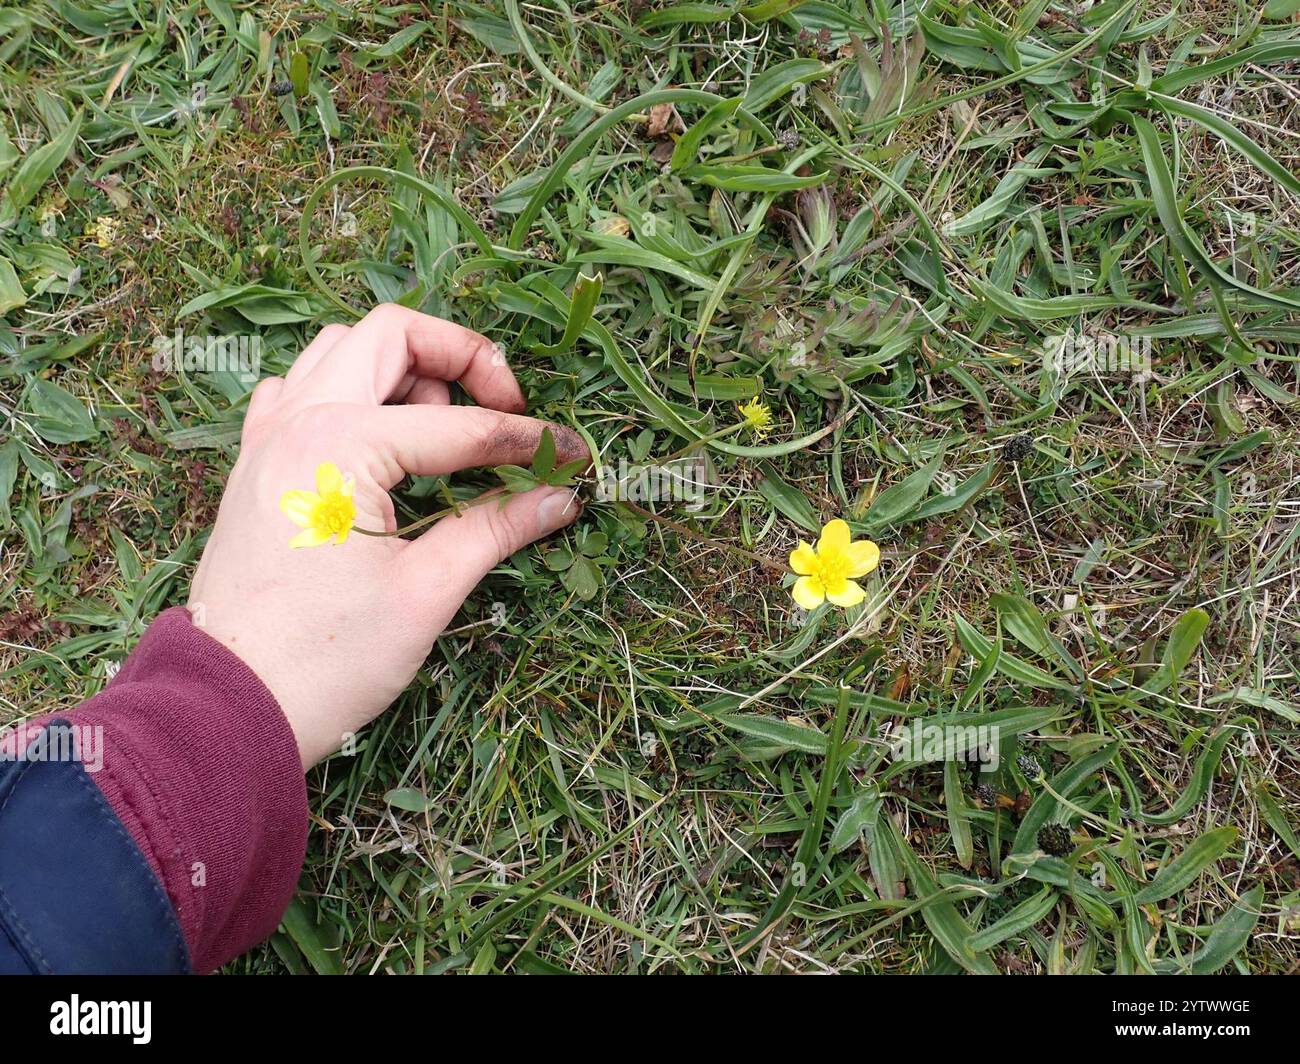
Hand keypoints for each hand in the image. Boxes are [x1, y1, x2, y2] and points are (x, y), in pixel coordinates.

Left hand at [187, 304, 587, 766]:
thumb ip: (495, 529)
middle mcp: (298, 419)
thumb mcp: (426, 592)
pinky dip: (348, 394)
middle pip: (392, 334)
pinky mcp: (256, 463)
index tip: (574, 458)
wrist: (230, 706)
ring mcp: (268, 436)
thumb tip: (559, 497)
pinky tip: (379, 442)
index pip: (461, 425)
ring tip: (446, 428)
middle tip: (507, 410)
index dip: (529, 442)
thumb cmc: (327, 659)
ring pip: (342, 350)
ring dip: (404, 370)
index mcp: (340, 444)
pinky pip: (301, 390)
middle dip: (462, 358)